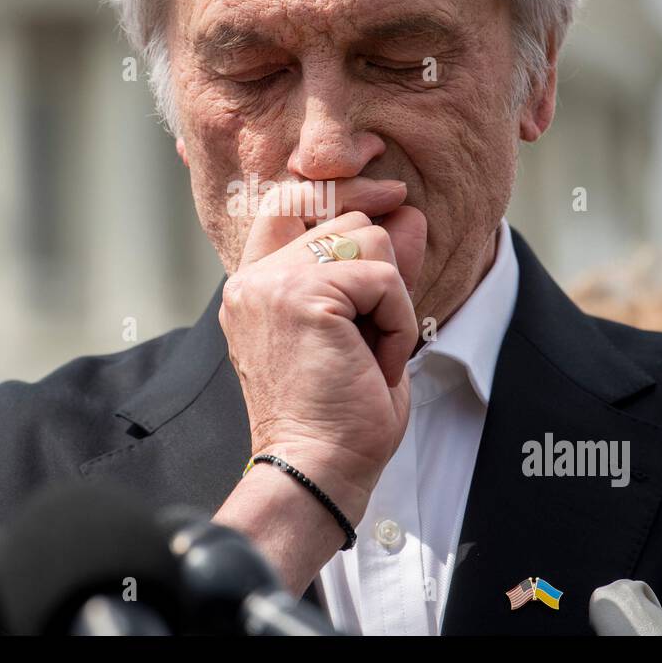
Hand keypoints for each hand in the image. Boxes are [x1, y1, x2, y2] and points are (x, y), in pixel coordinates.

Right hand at [218, 176, 427, 523]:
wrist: (318, 470)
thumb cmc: (342, 415)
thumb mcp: (365, 329)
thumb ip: (379, 268)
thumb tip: (408, 210)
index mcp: (255, 288)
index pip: (290, 202)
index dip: (341, 192)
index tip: (392, 197)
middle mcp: (253, 280)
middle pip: (346, 220)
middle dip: (381, 271)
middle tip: (372, 338)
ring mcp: (271, 284)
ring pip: (368, 238)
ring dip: (392, 298)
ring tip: (372, 353)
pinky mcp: (299, 295)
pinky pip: (382, 276)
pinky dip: (398, 321)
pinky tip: (378, 363)